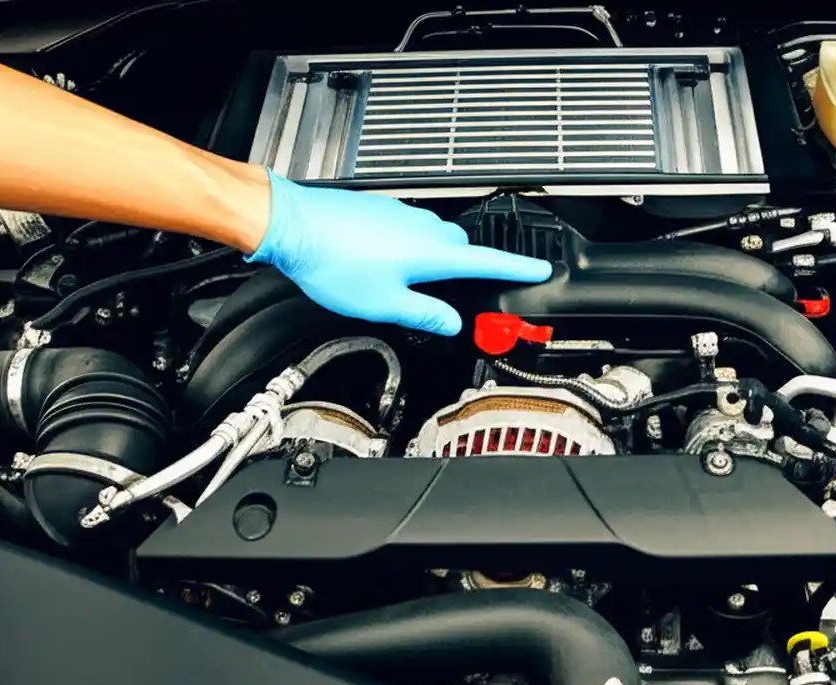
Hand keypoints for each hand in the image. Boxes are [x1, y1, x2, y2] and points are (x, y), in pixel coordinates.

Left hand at [246, 171, 551, 335]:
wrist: (294, 225)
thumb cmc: (335, 262)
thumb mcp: (385, 304)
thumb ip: (425, 314)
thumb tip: (451, 324)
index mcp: (432, 253)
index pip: (489, 262)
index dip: (519, 268)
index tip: (542, 268)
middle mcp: (423, 227)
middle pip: (462, 248)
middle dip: (467, 269)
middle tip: (463, 295)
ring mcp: (402, 215)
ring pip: (434, 236)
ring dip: (435, 257)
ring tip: (413, 283)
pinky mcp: (381, 209)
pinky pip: (410, 228)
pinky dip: (410, 246)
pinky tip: (386, 262)